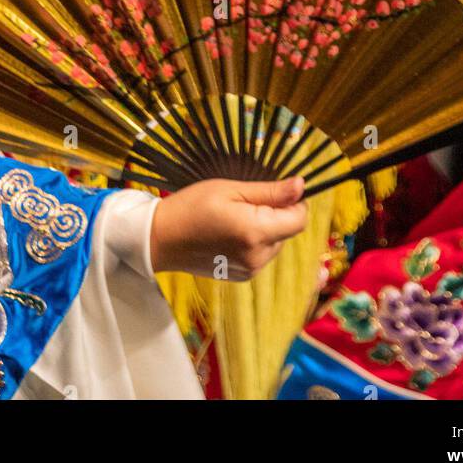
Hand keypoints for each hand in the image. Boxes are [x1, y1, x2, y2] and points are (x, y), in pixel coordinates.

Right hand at [150, 176, 306, 280]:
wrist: (161, 239)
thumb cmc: (192, 206)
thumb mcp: (230, 189)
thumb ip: (269, 191)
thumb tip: (301, 186)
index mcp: (256, 232)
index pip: (299, 220)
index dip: (295, 202)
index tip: (279, 190)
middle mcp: (258, 256)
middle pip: (288, 231)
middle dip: (277, 214)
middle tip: (246, 201)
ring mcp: (250, 269)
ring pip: (276, 243)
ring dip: (267, 228)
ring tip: (235, 217)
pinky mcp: (243, 276)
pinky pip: (262, 254)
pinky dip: (256, 242)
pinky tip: (231, 233)